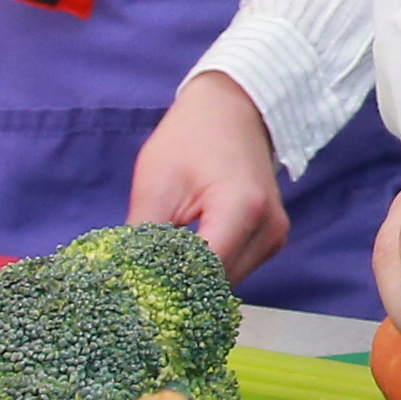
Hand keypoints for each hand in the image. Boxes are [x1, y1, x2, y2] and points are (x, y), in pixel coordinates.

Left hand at [127, 70, 289, 276]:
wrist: (230, 108)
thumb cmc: (190, 137)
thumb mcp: (156, 185)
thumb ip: (142, 237)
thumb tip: (125, 279)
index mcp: (243, 209)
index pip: (204, 274)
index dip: (168, 288)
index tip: (136, 292)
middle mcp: (268, 229)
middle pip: (218, 284)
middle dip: (179, 288)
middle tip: (142, 285)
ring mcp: (275, 236)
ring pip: (228, 282)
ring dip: (195, 281)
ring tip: (161, 269)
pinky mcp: (271, 238)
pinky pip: (236, 269)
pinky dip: (209, 271)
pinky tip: (184, 259)